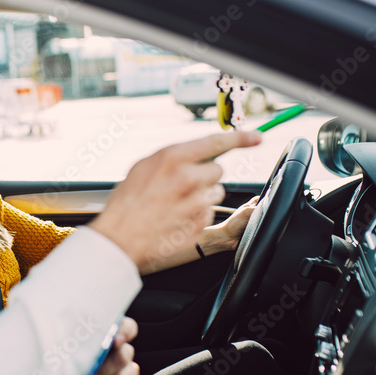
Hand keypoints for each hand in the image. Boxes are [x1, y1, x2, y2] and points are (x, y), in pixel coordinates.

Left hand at [62, 318, 141, 374]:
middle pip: (125, 354)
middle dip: (103, 369)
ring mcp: (128, 374)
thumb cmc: (62, 372)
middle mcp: (121, 353)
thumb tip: (81, 356)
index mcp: (106, 337)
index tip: (114, 340)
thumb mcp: (63, 357)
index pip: (127, 327)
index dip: (124, 332)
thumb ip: (76, 350)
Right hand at [89, 131, 261, 269]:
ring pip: (216, 192)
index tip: (256, 137)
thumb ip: (173, 157)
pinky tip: (176, 218)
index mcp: (173, 157)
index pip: (216, 142)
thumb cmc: (127, 202)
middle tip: (182, 185)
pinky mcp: (199, 222)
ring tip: (176, 204)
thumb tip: (198, 151)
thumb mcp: (144, 167)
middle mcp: (188, 177)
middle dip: (205, 175)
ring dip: (202, 195)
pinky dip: (196, 214)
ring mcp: (195, 202)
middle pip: (217, 170)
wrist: (119, 237)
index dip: (240, 138)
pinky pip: (208, 212)